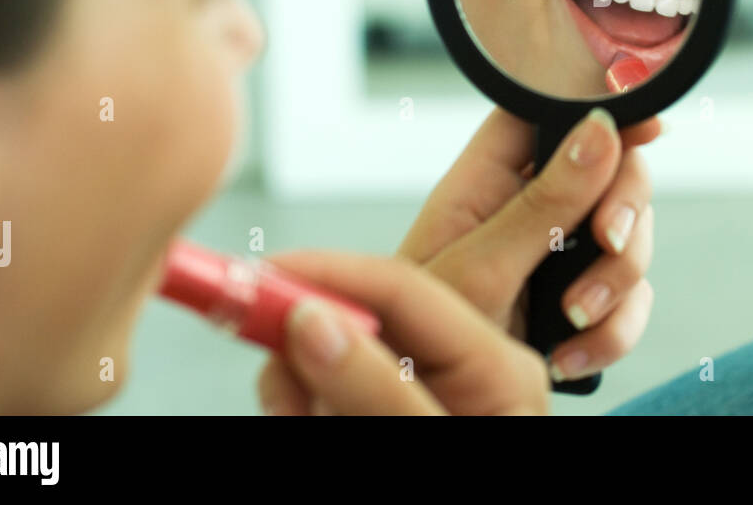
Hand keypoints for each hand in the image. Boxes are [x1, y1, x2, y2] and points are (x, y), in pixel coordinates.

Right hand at [256, 251, 548, 414]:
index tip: (264, 273)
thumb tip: (313, 319)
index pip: (408, 286)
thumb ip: (379, 385)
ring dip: (292, 372)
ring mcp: (416, 394)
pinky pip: (323, 386)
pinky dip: (295, 397)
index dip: (331, 271)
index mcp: (499, 364)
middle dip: (302, 323)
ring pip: (332, 349)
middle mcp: (459, 372)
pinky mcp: (377, 411)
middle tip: (253, 343)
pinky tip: (295, 414)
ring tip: (290, 410)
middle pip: (363, 311)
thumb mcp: (435, 437)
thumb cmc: (487, 493)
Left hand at [398, 107, 658, 381]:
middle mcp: (527, 210)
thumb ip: (543, 203)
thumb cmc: (415, 335)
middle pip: (609, 172)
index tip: (648, 127)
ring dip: (618, 283)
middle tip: (607, 243)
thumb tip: (598, 132)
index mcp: (487, 180)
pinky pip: (629, 301)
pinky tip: (573, 356)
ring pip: (629, 238)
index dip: (599, 109)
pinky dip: (614, 331)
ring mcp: (558, 258)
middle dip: (622, 211)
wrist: (421, 409)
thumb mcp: (480, 267)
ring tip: (575, 318)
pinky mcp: (578, 302)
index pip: (548, 115)